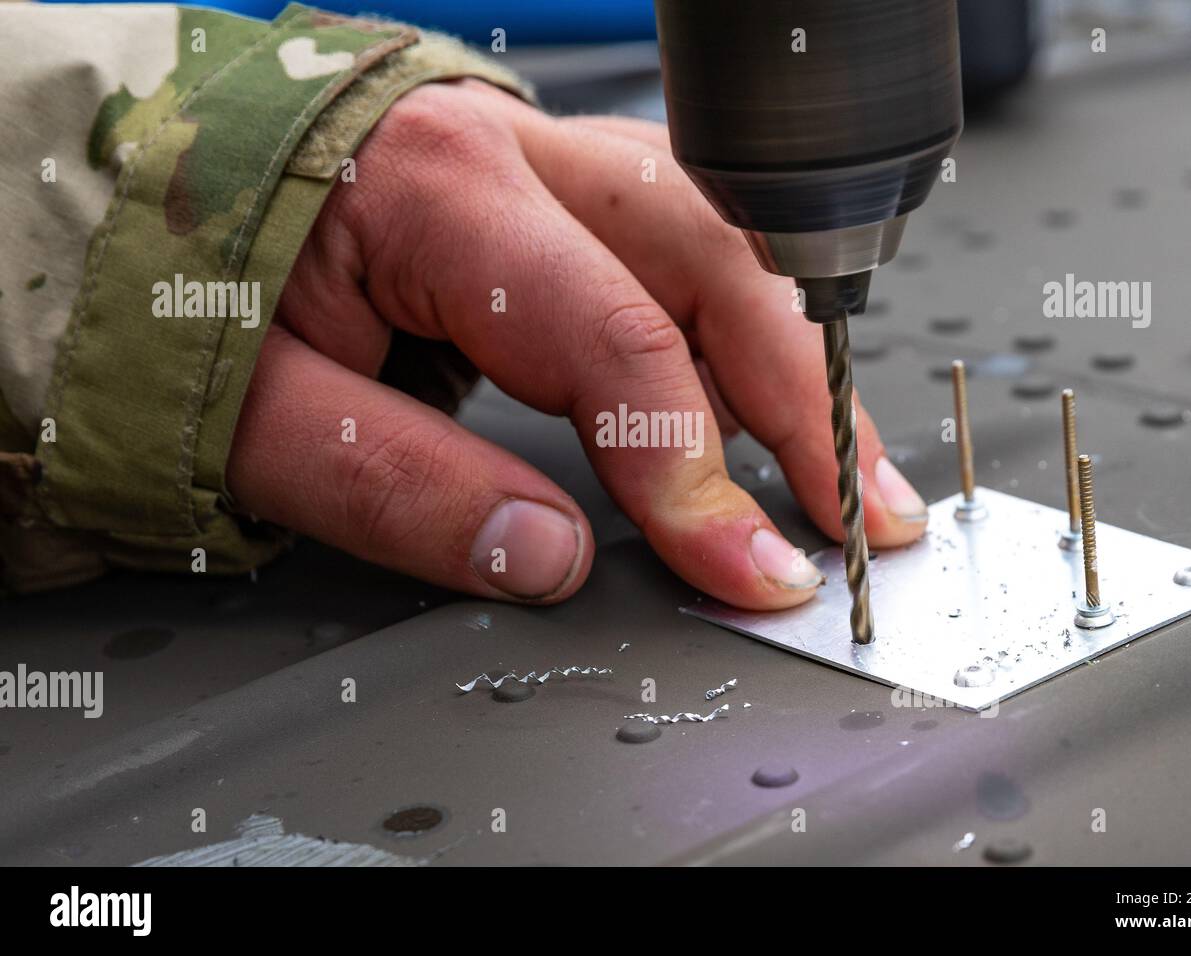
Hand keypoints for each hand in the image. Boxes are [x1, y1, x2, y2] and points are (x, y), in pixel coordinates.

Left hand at [226, 80, 927, 607]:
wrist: (152, 199)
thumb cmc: (183, 290)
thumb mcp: (256, 414)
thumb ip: (402, 486)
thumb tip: (552, 555)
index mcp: (436, 187)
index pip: (614, 337)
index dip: (693, 471)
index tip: (746, 567)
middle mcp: (513, 149)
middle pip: (710, 261)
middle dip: (800, 399)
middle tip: (857, 511)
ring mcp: (542, 156)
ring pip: (716, 238)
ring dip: (792, 354)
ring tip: (844, 456)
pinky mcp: (551, 188)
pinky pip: (678, 238)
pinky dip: (739, 319)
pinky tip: (771, 377)